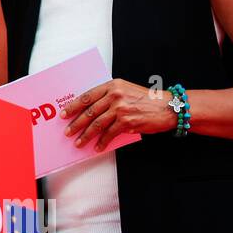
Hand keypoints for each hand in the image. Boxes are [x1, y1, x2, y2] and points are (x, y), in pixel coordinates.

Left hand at [61, 78, 179, 152]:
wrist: (168, 107)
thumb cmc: (146, 100)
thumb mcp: (126, 90)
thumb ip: (109, 97)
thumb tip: (90, 111)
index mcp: (112, 85)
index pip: (87, 96)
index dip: (73, 106)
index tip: (64, 114)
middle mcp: (115, 95)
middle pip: (89, 111)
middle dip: (76, 123)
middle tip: (68, 132)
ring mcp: (121, 108)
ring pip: (97, 124)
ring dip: (86, 135)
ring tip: (79, 142)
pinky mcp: (127, 122)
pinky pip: (110, 133)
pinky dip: (102, 142)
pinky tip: (97, 147)